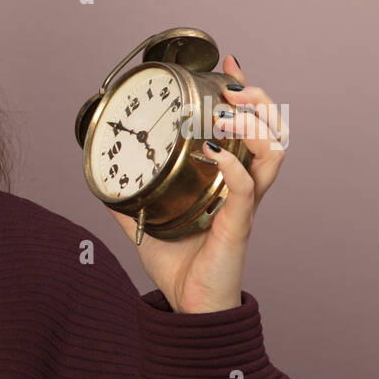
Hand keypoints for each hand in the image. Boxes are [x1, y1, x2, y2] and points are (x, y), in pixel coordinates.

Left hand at [103, 54, 286, 313]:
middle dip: (258, 101)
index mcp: (229, 184)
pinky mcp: (238, 226)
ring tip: (224, 113)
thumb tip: (104, 185)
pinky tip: (214, 151)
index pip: (251, 131)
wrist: (190, 311)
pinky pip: (246, 188)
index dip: (247, 97)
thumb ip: (130, 203)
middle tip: (232, 84)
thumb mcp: (147, 227)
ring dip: (251, 125)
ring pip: (272, 153)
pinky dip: (233, 164)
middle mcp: (244, 190)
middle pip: (273, 132)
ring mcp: (244, 207)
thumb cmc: (179, 271)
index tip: (230, 67)